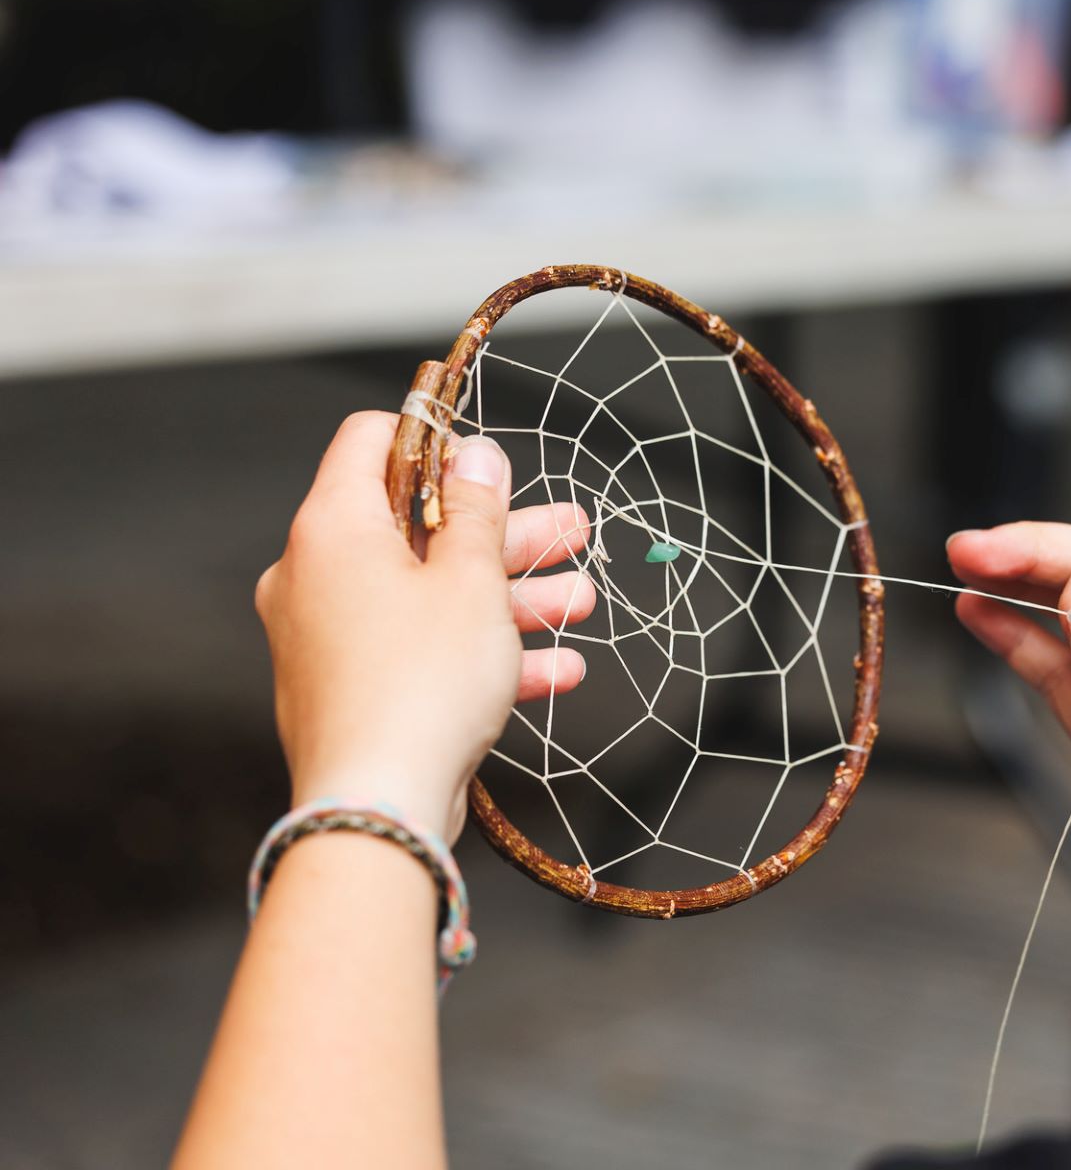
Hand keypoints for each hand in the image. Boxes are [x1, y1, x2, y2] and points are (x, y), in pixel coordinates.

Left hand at [254, 411, 596, 842]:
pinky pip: (420, 651)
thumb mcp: (470, 581)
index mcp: (333, 528)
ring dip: (509, 595)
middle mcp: (316, 575)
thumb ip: (476, 510)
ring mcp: (329, 636)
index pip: (370, 442)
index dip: (433, 438)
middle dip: (503, 533)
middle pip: (416, 526)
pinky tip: (554, 667)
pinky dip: (480, 651)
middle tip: (568, 531)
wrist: (378, 806)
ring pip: (428, 594)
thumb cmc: (420, 686)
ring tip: (580, 601)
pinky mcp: (351, 689)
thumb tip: (474, 455)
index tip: (487, 459)